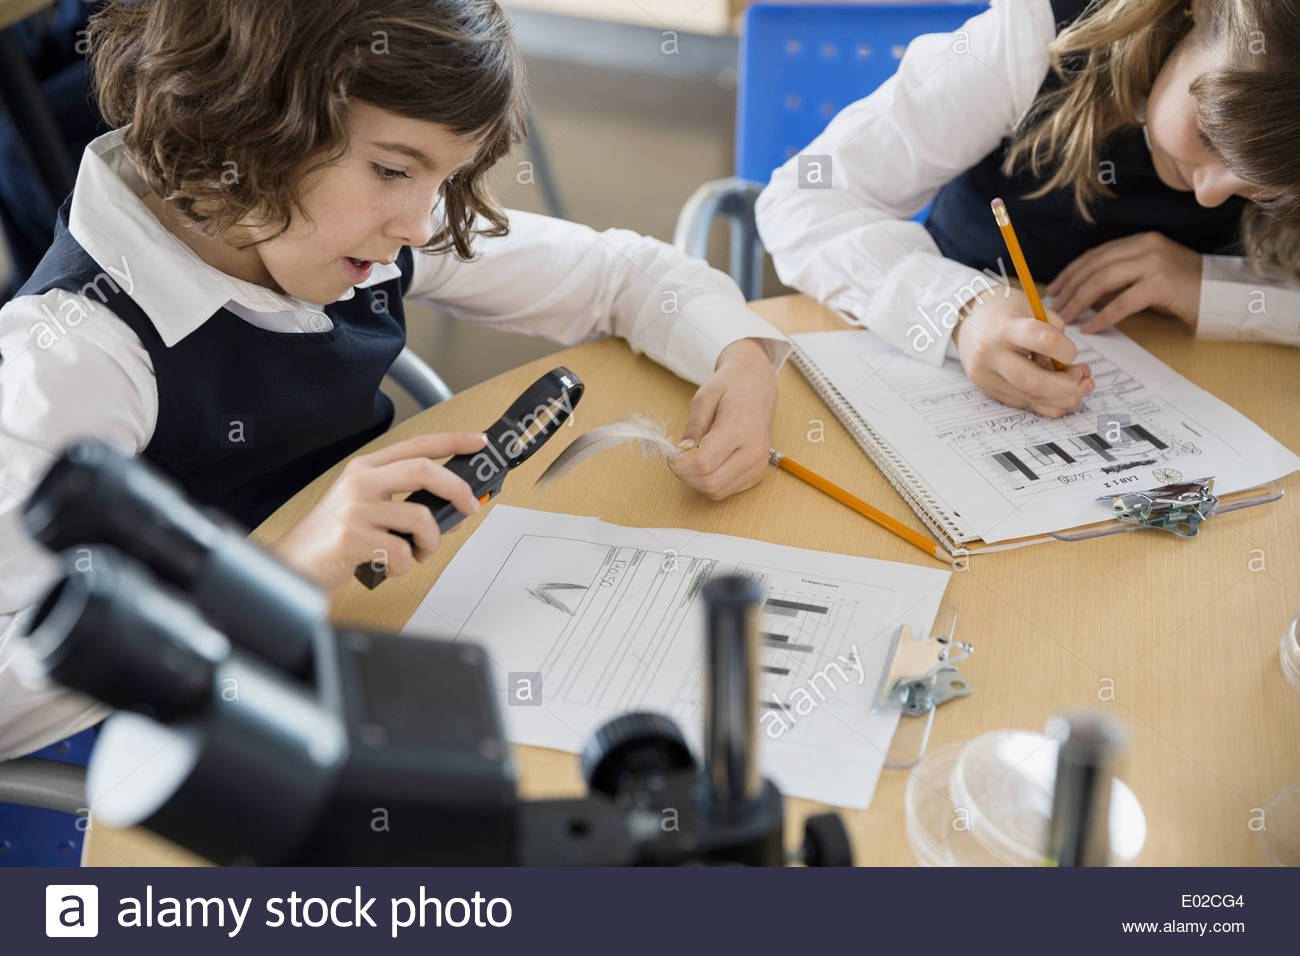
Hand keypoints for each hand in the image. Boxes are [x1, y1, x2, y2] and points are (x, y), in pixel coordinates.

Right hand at [267, 431, 488, 596]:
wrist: (293, 567)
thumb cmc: (333, 541)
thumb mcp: (370, 513)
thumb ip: (408, 507)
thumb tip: (455, 510)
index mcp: (365, 468)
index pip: (417, 445)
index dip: (452, 441)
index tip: (478, 441)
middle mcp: (360, 481)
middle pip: (424, 469)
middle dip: (457, 488)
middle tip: (470, 507)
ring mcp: (356, 508)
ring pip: (420, 516)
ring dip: (429, 542)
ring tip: (416, 554)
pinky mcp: (353, 536)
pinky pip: (402, 550)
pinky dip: (404, 565)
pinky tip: (389, 566)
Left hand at [668, 338, 776, 499]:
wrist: (758, 386)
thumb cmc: (731, 387)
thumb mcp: (703, 399)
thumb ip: (692, 429)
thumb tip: (682, 453)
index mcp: (740, 430)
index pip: (703, 463)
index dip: (679, 464)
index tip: (671, 454)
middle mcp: (754, 452)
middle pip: (710, 483)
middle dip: (686, 475)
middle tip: (679, 457)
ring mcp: (758, 465)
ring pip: (717, 492)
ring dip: (697, 481)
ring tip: (694, 458)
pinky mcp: (758, 474)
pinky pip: (727, 490)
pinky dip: (711, 481)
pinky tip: (709, 462)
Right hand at [952, 288, 1093, 417]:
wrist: (967, 321)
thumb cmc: (1005, 311)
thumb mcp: (1032, 307)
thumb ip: (1054, 333)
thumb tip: (1069, 369)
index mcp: (1003, 326)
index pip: (1042, 340)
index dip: (1066, 350)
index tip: (1072, 353)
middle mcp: (990, 353)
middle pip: (1033, 381)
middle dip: (1067, 386)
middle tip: (1084, 379)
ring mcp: (986, 375)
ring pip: (1029, 397)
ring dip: (1062, 398)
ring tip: (1081, 388)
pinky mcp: (987, 389)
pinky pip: (1022, 403)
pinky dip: (1047, 405)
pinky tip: (1065, 400)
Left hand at [1048, 232, 1201, 331]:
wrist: (1223, 295)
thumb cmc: (1184, 290)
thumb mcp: (1148, 278)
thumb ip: (1120, 279)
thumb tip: (1083, 294)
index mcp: (1141, 241)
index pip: (1096, 254)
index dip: (1071, 272)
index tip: (1054, 288)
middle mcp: (1146, 246)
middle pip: (1095, 266)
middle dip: (1069, 288)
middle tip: (1053, 307)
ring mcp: (1154, 263)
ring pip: (1103, 280)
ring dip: (1079, 301)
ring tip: (1065, 318)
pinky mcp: (1161, 284)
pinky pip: (1122, 302)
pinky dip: (1102, 316)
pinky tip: (1089, 327)